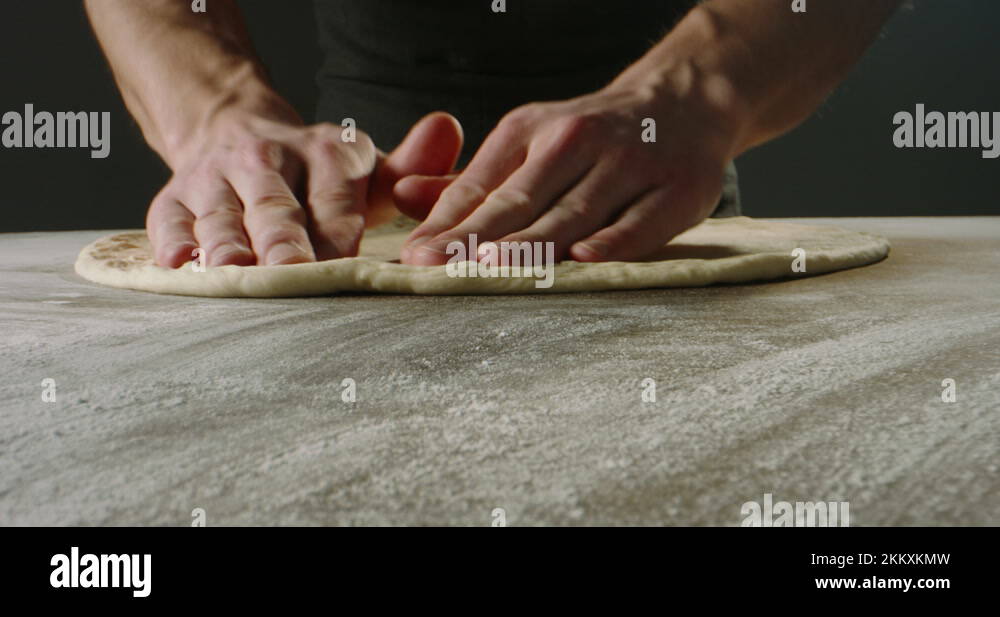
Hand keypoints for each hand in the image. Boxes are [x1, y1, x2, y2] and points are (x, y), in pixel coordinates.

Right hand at [147, 110, 461, 266]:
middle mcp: (267, 162)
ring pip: (222, 217)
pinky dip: (173, 242)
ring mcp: (217, 180)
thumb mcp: (366, 167)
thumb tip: (449, 129)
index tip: (346, 265)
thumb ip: (412, 165)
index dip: (338, 232)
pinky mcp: (174, 199)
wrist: (235, 131)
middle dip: (285, 241)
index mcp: (325, 153)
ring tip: (234, 273)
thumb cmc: (317, 175)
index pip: (334, 199)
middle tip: (293, 272)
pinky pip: (170, 221)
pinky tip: (179, 265)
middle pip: (276, 208)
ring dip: (228, 246)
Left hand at [397, 85, 737, 264]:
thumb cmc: (590, 141)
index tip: (414, 258)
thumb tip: (401, 197)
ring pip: (575, 212)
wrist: (684, 103)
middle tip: (438, 268)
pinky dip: (614, 241)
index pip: (481, 186)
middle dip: (476, 237)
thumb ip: (469, 181)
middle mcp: (577, 140)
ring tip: (493, 266)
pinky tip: (586, 261)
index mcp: (531, 131)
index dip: (446, 224)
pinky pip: (641, 221)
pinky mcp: (677, 188)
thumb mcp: (527, 144)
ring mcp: (630, 163)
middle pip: (521, 200)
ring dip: (534, 241)